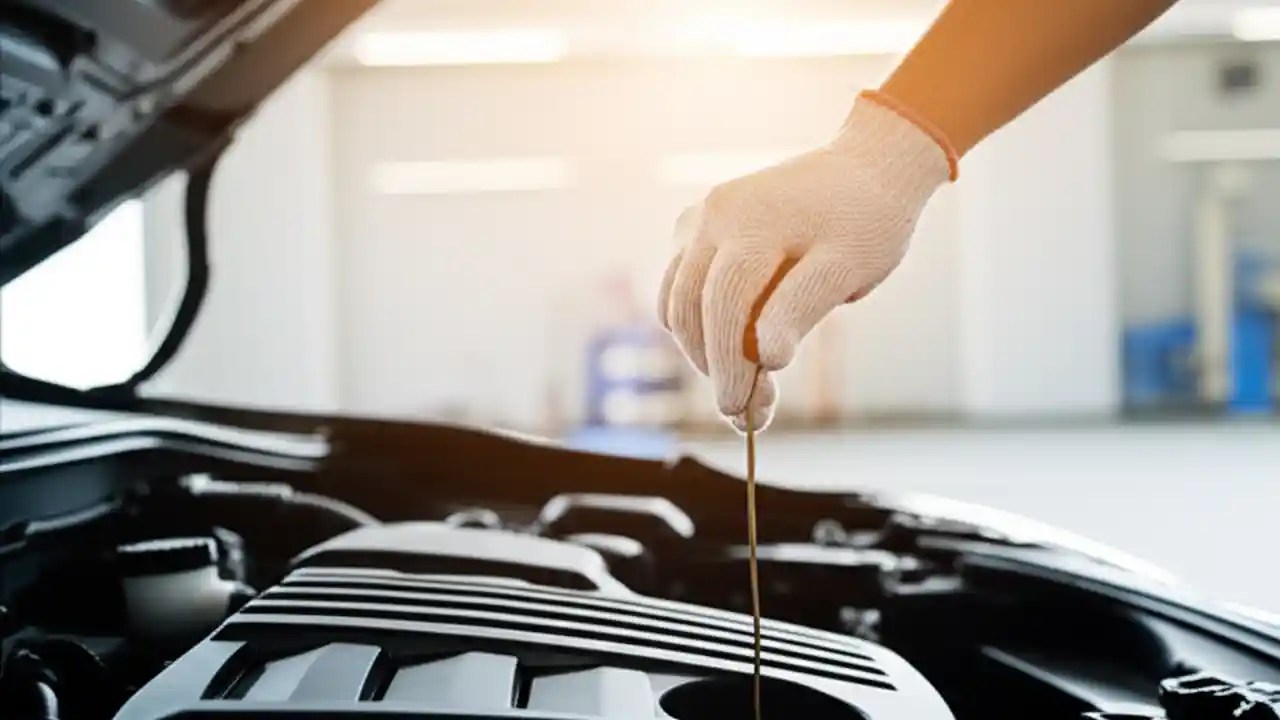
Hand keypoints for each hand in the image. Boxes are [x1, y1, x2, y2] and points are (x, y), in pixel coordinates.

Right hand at [657, 94, 953, 431]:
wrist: (868, 168)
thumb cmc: (866, 224)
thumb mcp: (846, 270)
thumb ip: (801, 311)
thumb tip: (766, 359)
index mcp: (750, 223)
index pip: (722, 307)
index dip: (728, 366)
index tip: (744, 414)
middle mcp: (712, 216)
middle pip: (690, 308)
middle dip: (713, 365)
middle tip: (749, 409)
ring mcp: (698, 218)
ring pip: (677, 301)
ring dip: (701, 347)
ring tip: (746, 378)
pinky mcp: (696, 225)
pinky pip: (681, 284)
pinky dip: (699, 319)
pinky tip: (737, 339)